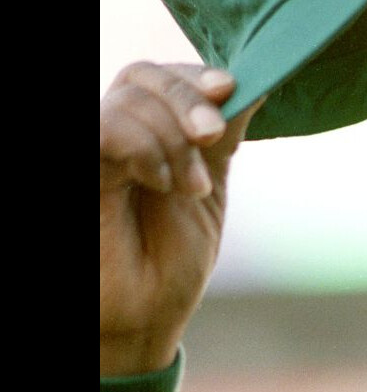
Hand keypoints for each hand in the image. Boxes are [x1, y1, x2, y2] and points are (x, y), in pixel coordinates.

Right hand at [100, 62, 258, 376]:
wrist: (145, 316)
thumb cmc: (172, 260)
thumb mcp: (207, 189)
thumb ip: (220, 138)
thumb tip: (254, 84)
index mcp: (144, 132)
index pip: (161, 77)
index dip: (194, 76)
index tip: (229, 89)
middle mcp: (114, 132)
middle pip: (143, 76)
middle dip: (187, 101)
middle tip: (211, 135)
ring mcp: (96, 150)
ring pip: (129, 98)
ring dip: (172, 138)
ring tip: (187, 187)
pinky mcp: (87, 168)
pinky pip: (105, 129)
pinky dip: (140, 145)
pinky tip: (158, 180)